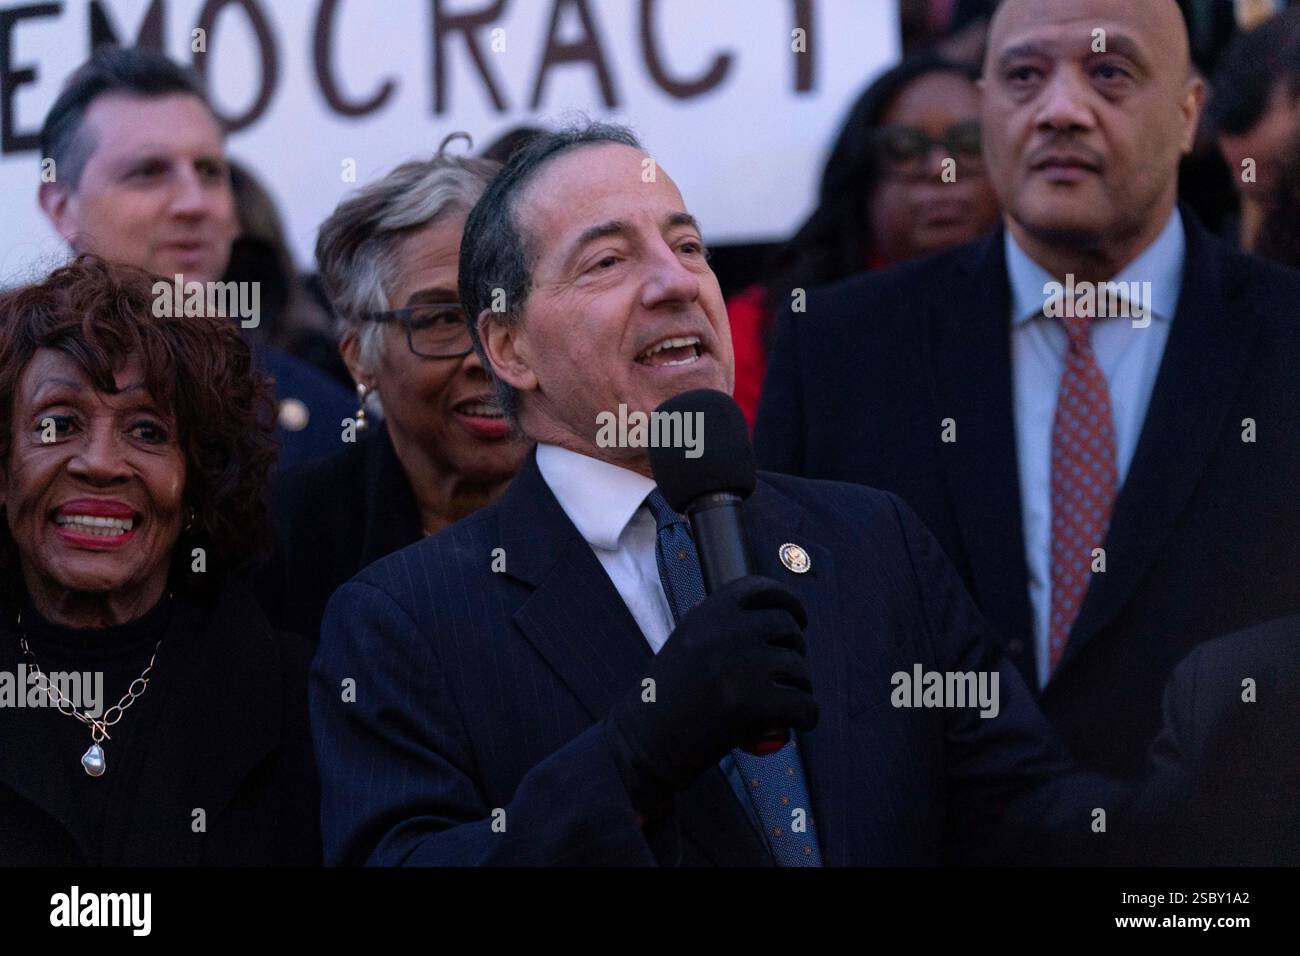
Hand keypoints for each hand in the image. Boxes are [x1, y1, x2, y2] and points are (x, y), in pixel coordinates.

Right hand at [604, 576, 817, 817]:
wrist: (644, 741)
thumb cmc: (667, 697)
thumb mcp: (689, 643)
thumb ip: (723, 627)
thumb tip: (778, 620)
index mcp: (708, 613)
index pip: (763, 589)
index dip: (789, 602)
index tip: (798, 619)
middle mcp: (725, 632)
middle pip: (788, 628)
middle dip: (796, 651)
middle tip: (786, 674)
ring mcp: (740, 666)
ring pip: (799, 669)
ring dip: (801, 687)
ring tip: (787, 702)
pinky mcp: (753, 704)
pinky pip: (803, 705)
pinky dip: (807, 716)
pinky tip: (799, 723)